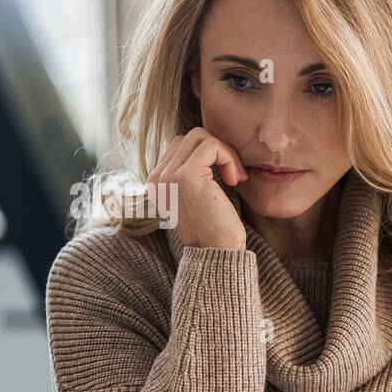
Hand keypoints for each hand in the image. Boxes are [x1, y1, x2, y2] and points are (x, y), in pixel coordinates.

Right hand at [146, 127, 248, 249]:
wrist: (217, 254)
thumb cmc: (214, 230)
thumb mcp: (197, 199)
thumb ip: (192, 175)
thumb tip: (208, 148)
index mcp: (156, 182)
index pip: (181, 146)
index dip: (209, 156)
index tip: (225, 179)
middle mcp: (157, 177)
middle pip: (190, 137)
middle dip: (218, 151)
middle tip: (233, 177)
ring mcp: (169, 175)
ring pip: (200, 136)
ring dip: (225, 153)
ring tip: (234, 178)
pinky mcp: (187, 175)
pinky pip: (212, 145)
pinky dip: (229, 157)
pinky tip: (235, 180)